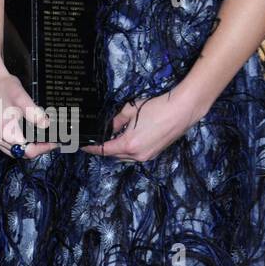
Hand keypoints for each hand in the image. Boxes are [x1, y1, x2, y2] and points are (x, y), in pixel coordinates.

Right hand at [0, 55, 56, 160]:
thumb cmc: (2, 85)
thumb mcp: (21, 98)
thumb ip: (34, 113)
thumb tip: (45, 124)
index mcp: (5, 131)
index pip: (27, 151)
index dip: (43, 149)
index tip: (52, 143)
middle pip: (20, 153)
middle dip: (35, 149)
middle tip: (48, 142)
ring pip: (11, 151)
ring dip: (25, 148)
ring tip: (38, 140)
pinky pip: (3, 145)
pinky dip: (15, 143)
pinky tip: (22, 135)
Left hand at [83, 88, 202, 162]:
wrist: (182, 111)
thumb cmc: (156, 108)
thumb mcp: (130, 111)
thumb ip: (115, 121)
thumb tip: (107, 128)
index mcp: (129, 144)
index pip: (104, 150)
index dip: (92, 148)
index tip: (83, 146)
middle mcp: (138, 155)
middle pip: (114, 155)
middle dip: (104, 148)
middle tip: (96, 139)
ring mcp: (147, 156)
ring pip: (125, 157)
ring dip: (117, 150)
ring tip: (110, 138)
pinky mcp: (155, 154)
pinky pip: (135, 156)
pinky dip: (128, 150)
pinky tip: (126, 139)